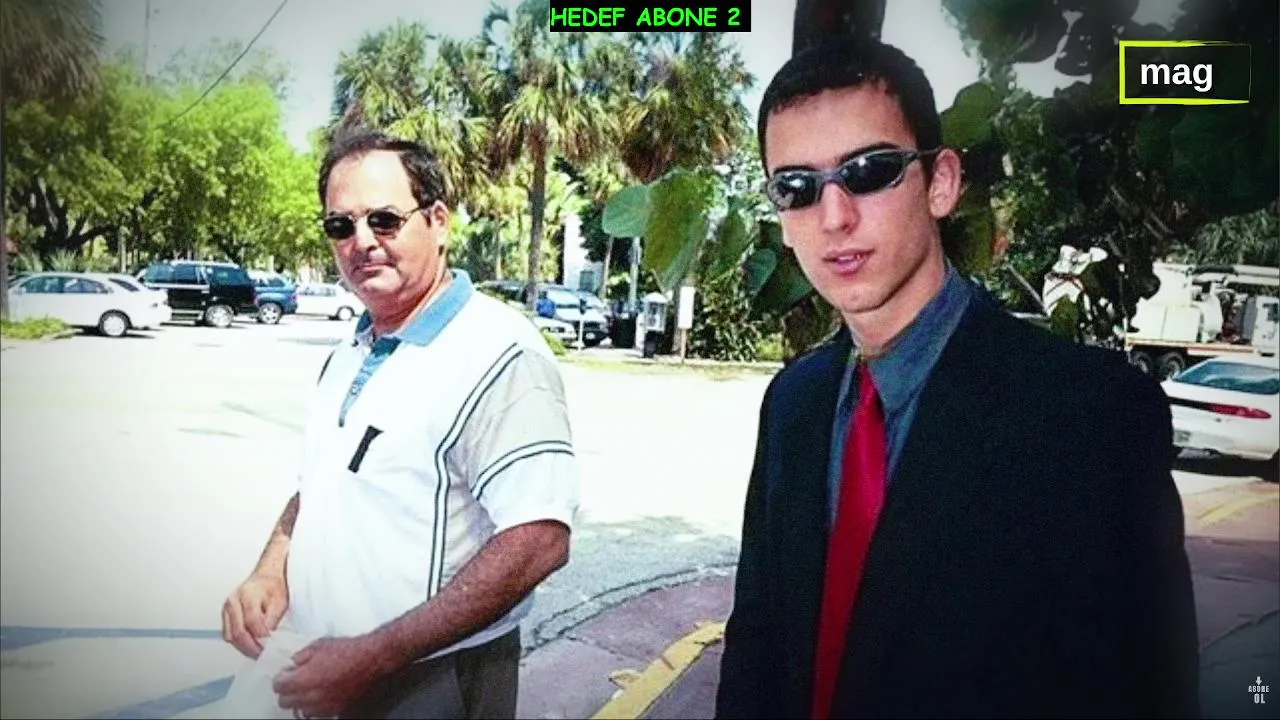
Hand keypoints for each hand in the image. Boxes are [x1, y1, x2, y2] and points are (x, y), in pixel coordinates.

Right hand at [221, 573, 287, 658]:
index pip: (252, 622)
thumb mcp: (280, 601)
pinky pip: (228, 634)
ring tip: (258, 653)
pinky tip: (251, 645)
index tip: (270, 647)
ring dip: (244, 648)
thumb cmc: (274, 586)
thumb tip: (268, 639)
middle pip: (238, 632)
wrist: (266, 576)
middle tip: (263, 656)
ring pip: (230, 636)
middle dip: (251, 648)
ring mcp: (227, 609)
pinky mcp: (226, 615)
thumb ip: (273, 620)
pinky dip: (239, 643)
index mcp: (247, 594)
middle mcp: (233, 601)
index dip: (261, 638)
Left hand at [272, 635, 391, 718]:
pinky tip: (320, 694)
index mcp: (303, 678)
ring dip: (299, 700)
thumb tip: (293, 663)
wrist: (369, 660)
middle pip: (284, 702)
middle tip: (293, 681)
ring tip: (308, 689)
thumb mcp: (318, 645)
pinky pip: (315, 713)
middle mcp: (310, 696)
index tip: (285, 674)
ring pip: (299, 710)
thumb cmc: (347, 651)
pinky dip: (313, 706)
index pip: (278, 686)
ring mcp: (322, 705)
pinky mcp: (334, 710)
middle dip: (286, 691)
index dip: (281, 678)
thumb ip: (300, 656)